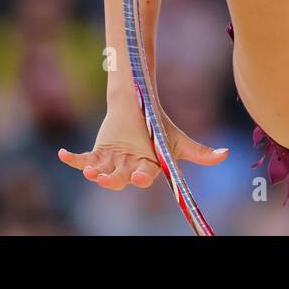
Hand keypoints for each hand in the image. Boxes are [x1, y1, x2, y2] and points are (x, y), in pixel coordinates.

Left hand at [58, 100, 227, 190]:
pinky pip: (81, 159)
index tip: (138, 176)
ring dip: (93, 172)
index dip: (139, 178)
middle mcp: (126, 169)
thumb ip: (201, 153)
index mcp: (146, 168)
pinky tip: (61, 154)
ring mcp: (110, 162)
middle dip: (112, 180)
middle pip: (119, 179)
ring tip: (90, 171)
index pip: (143, 176)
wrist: (138, 108)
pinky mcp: (96, 153)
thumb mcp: (178, 141)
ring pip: (101, 172)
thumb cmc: (158, 128)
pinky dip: (70, 159)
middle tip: (105, 178)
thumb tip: (227, 155)